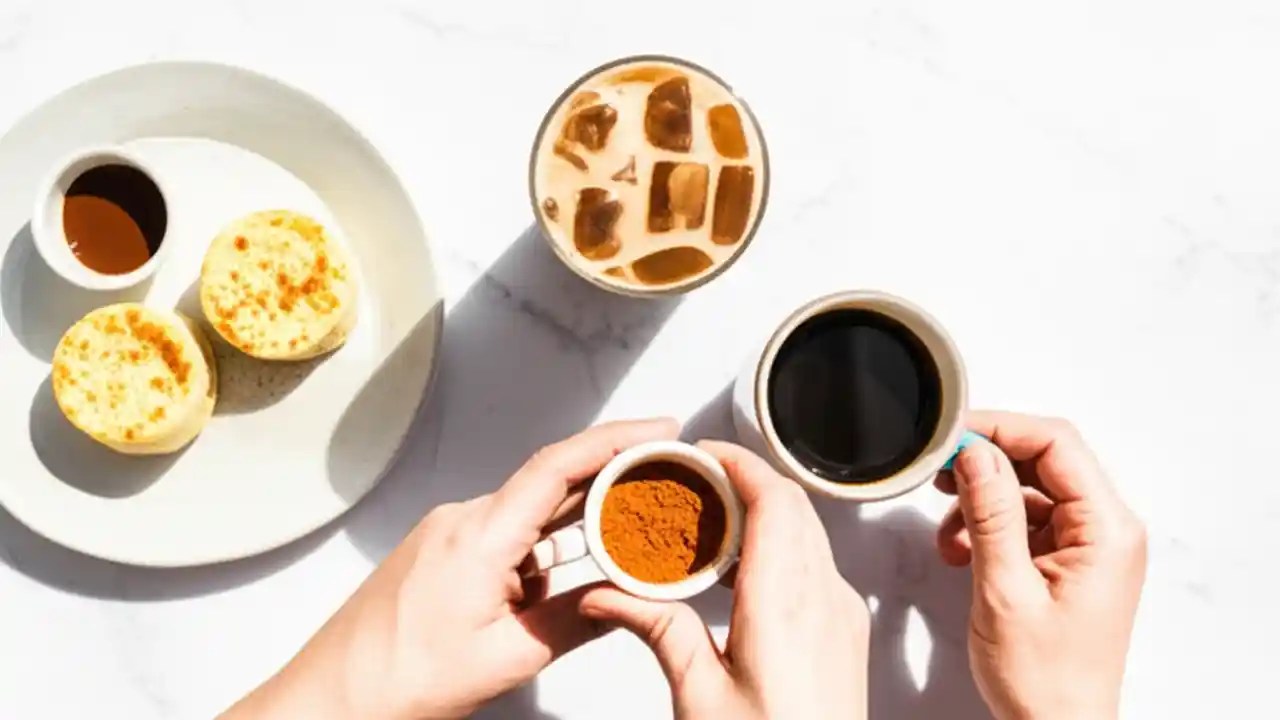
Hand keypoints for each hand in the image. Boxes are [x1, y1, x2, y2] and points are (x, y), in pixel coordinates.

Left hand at [222, 418, 679, 719]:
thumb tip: (623, 598)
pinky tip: (563, 579)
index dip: (615, 440)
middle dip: (609, 482)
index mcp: (478, 536)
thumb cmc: (396, 681)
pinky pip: (505, 535)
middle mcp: (461, 521)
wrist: (329, 699)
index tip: (658, 430)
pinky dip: (542, 549)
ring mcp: (447, 534)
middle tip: (661, 488)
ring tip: (623, 545)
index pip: (558, 466)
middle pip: (549, 483)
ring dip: (576, 525)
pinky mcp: (440, 553)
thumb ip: (575, 622)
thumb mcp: (506, 658)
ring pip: (529, 513)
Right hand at [581, 441, 869, 719]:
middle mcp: (825, 599)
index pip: (774, 498)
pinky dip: (779, 545)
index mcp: (787, 605)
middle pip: (793, 505)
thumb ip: (657, 629)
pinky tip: (742, 570)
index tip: (703, 453)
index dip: (738, 461)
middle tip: (697, 481)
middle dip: (744, 480)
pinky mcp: (844, 631)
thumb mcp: (697, 696)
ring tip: (711, 522)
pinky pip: (816, 562)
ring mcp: (841, 614)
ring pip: (807, 530)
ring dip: (762, 512)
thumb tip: (609, 596)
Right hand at [936, 412, 1146, 719]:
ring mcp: (1088, 545)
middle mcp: (1106, 531)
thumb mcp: (1005, 590)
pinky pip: (1026, 519)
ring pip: (1029, 488)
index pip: (1057, 445)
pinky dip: (987, 525)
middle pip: (1044, 460)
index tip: (954, 435)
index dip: (1001, 429)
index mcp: (1107, 531)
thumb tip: (975, 454)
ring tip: (948, 527)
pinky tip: (962, 549)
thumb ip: (991, 514)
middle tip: (940, 473)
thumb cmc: (1045, 681)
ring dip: (981, 500)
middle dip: (986, 463)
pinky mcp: (1068, 560)